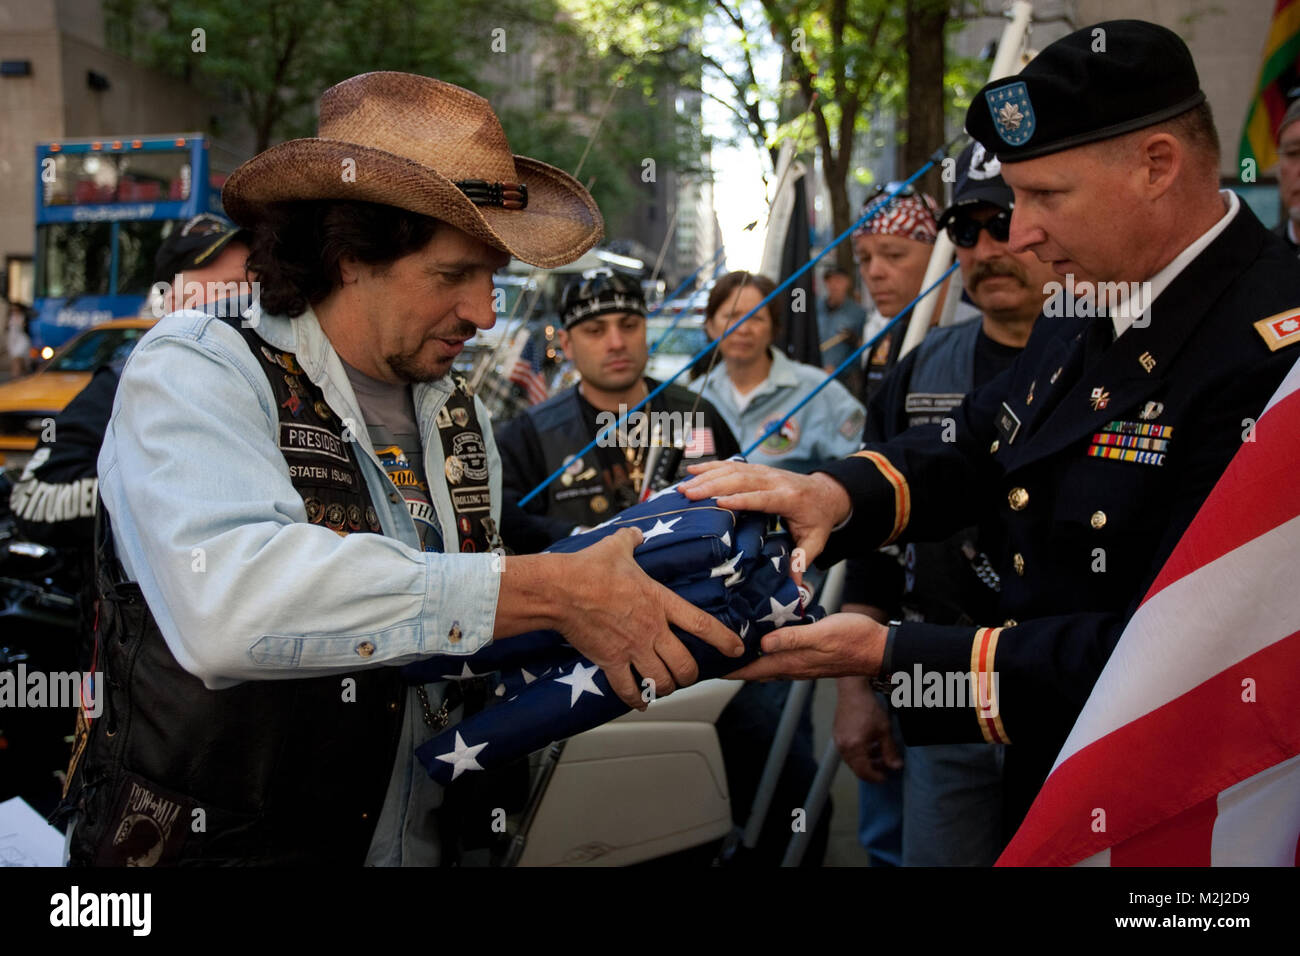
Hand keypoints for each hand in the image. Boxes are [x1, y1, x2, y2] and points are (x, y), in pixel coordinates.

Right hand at [555, 527, 743, 708]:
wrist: (561, 589)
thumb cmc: (588, 568)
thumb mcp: (617, 547)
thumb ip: (631, 541)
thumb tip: (635, 534)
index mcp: (660, 602)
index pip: (702, 624)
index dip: (723, 639)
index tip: (736, 649)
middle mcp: (652, 629)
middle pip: (686, 664)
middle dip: (690, 675)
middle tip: (687, 675)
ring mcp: (632, 648)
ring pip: (663, 681)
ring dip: (666, 687)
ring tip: (664, 686)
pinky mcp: (610, 661)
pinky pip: (630, 690)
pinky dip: (637, 700)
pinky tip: (640, 702)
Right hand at [679, 460, 850, 565]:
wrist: (827, 493)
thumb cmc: (818, 518)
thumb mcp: (815, 541)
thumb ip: (802, 560)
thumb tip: (794, 584)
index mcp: (789, 498)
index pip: (762, 498)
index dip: (741, 499)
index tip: (719, 503)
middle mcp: (775, 480)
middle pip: (741, 480)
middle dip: (713, 486)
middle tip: (690, 495)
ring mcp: (764, 472)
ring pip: (733, 470)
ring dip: (706, 476)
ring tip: (685, 486)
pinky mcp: (757, 470)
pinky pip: (731, 465)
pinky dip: (710, 467)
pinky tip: (692, 470)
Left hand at [726, 612, 886, 680]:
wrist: (881, 648)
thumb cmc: (855, 638)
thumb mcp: (823, 633)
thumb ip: (792, 638)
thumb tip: (763, 644)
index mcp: (793, 662)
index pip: (752, 670)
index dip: (729, 670)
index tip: (708, 668)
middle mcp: (794, 667)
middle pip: (755, 671)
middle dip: (733, 667)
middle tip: (713, 658)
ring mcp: (802, 664)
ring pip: (767, 666)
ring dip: (748, 661)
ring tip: (730, 652)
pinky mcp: (811, 657)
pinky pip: (781, 659)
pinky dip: (765, 654)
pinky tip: (763, 643)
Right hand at [834, 677, 902, 782]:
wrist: (853, 691)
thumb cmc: (867, 707)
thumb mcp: (884, 730)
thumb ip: (890, 751)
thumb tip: (895, 766)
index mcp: (855, 747)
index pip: (864, 772)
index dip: (875, 777)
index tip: (885, 777)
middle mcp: (844, 746)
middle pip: (857, 768)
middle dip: (871, 770)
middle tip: (884, 767)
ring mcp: (839, 741)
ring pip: (852, 760)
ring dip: (866, 761)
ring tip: (879, 753)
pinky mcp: (837, 735)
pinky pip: (848, 751)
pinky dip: (859, 753)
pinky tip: (869, 745)